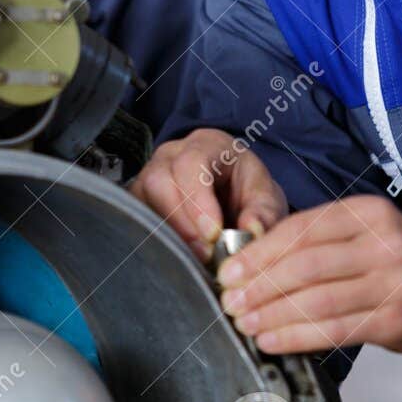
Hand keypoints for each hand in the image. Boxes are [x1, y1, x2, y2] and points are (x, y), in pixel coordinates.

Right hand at [127, 128, 288, 260]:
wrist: (233, 198)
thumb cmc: (246, 192)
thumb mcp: (266, 198)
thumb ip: (264, 213)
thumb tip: (251, 230)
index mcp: (208, 144)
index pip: (192, 163)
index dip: (198, 200)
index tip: (213, 234)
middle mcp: (171, 154)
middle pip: (159, 180)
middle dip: (181, 221)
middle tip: (204, 253)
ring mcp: (150, 175)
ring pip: (141, 199)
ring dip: (166, 232)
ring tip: (193, 257)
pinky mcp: (139, 199)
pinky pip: (134, 217)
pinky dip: (154, 238)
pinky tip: (176, 255)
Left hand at [216, 194, 401, 354]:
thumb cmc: (400, 260)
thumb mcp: (364, 231)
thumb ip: (318, 240)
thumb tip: (252, 261)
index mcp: (366, 213)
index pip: (301, 229)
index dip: (259, 251)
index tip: (229, 269)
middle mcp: (381, 244)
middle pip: (306, 264)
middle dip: (259, 285)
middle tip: (230, 300)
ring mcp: (392, 283)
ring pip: (317, 300)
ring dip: (273, 314)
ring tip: (244, 323)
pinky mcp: (394, 320)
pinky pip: (334, 329)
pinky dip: (296, 337)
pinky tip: (272, 340)